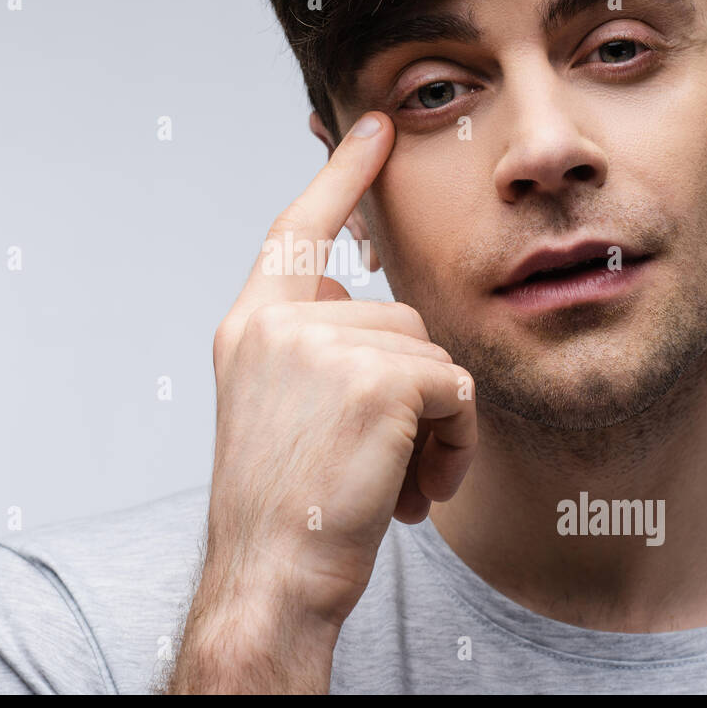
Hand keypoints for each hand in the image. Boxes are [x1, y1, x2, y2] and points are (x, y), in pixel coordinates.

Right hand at [164, 111, 477, 692]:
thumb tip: (363, 298)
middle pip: (398, 316)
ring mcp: (323, 348)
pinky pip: (455, 389)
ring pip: (432, 354)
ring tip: (399, 480)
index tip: (371, 129)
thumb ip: (313, 347)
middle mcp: (278, 326)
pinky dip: (454, 442)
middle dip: (413, 389)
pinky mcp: (374, 382)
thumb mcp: (278, 410)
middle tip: (389, 460)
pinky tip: (418, 488)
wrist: (271, 578)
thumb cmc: (284, 507)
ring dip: (436, 423)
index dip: (341, 176)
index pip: (299, 229)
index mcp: (251, 327)